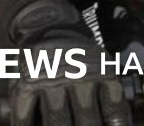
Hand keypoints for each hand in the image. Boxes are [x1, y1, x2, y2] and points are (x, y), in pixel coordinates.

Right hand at [10, 37, 128, 125]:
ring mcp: (52, 80)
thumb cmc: (79, 56)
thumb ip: (108, 95)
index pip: (114, 109)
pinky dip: (26, 125)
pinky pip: (25, 116)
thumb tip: (118, 125)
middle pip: (87, 121)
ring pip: (58, 121)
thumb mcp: (102, 66)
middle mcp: (79, 76)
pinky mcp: (27, 84)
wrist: (49, 27)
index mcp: (103, 73)